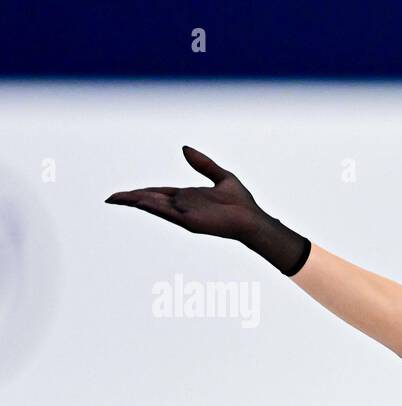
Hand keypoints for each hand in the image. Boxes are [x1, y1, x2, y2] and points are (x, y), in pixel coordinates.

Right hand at [105, 146, 310, 274]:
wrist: (252, 218)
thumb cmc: (241, 202)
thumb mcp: (221, 176)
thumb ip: (203, 163)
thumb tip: (184, 149)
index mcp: (186, 197)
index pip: (157, 193)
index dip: (140, 192)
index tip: (123, 194)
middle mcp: (183, 206)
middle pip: (150, 200)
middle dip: (130, 198)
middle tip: (110, 198)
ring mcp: (185, 214)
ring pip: (155, 206)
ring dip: (136, 202)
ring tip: (116, 199)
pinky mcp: (190, 221)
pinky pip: (168, 213)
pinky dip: (154, 207)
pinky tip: (140, 202)